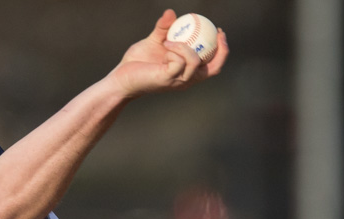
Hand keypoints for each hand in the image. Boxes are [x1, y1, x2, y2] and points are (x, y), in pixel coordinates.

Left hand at [111, 9, 228, 98]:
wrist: (120, 78)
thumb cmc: (137, 63)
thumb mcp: (153, 41)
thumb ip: (163, 28)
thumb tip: (171, 12)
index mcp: (187, 72)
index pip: (213, 65)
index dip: (222, 50)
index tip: (219, 31)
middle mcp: (186, 79)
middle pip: (214, 69)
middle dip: (221, 50)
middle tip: (217, 31)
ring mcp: (177, 81)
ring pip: (195, 62)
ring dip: (185, 46)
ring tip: (168, 41)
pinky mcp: (167, 79)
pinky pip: (180, 62)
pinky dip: (175, 50)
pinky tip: (164, 47)